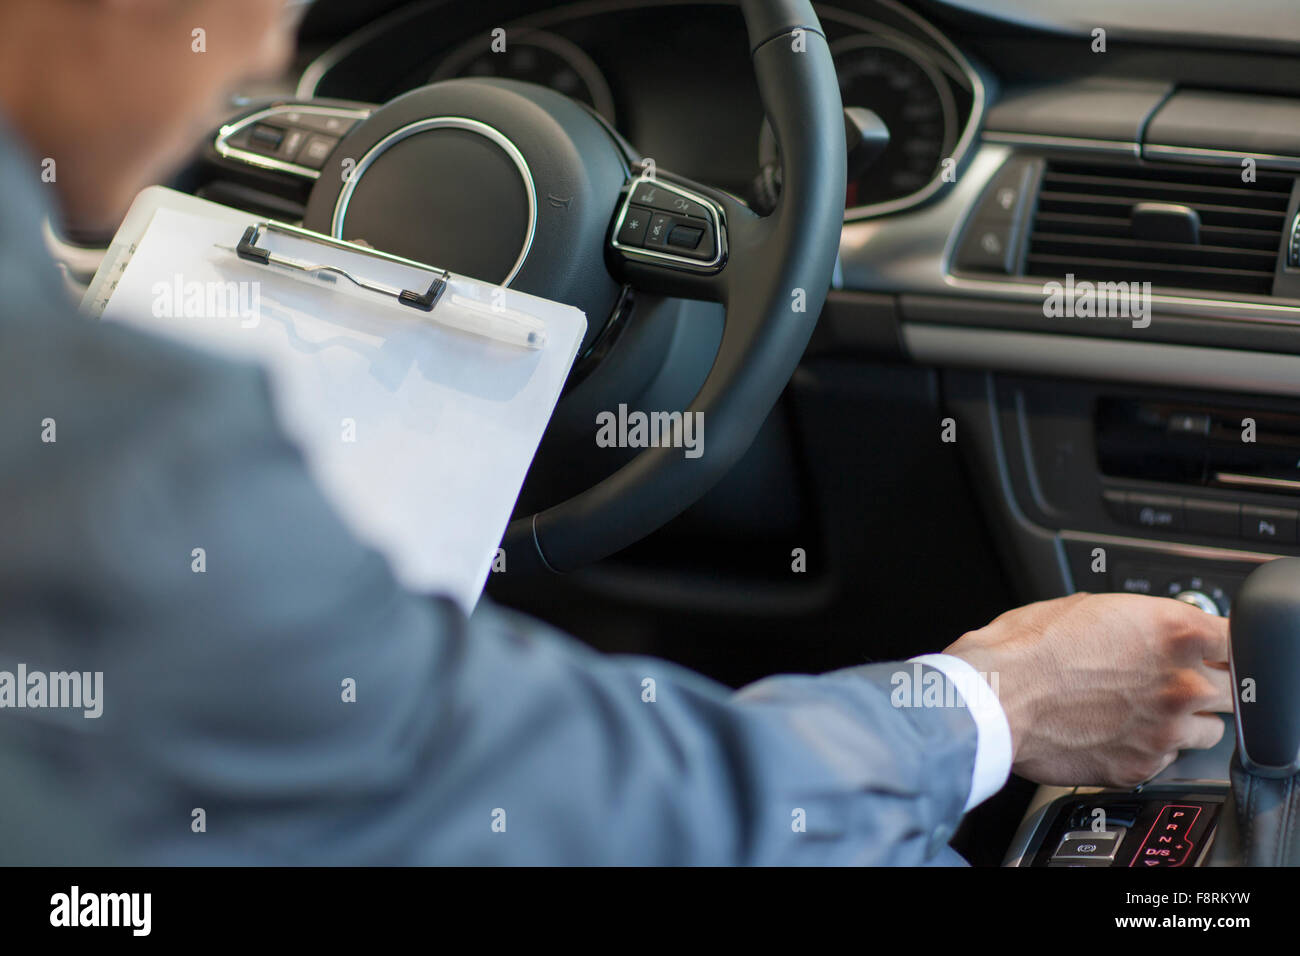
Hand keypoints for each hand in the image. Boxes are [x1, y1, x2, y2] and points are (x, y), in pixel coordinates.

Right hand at [943, 592, 1231, 787]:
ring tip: (1141, 711)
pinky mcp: (1142, 766)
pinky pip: (1167, 759)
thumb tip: (1150, 629)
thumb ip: (1139, 621)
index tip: (1207, 649)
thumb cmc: (1024, 649)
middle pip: (1232, 688)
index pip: (1238, 639)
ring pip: (1210, 731)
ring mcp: (1165, 729)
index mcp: (1174, 632)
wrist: (992, 700)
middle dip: (1204, 682)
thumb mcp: (1087, 606)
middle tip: (1167, 679)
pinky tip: (1115, 732)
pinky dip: (1149, 749)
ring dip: (1184, 721)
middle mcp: (1181, 683)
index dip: (1216, 644)